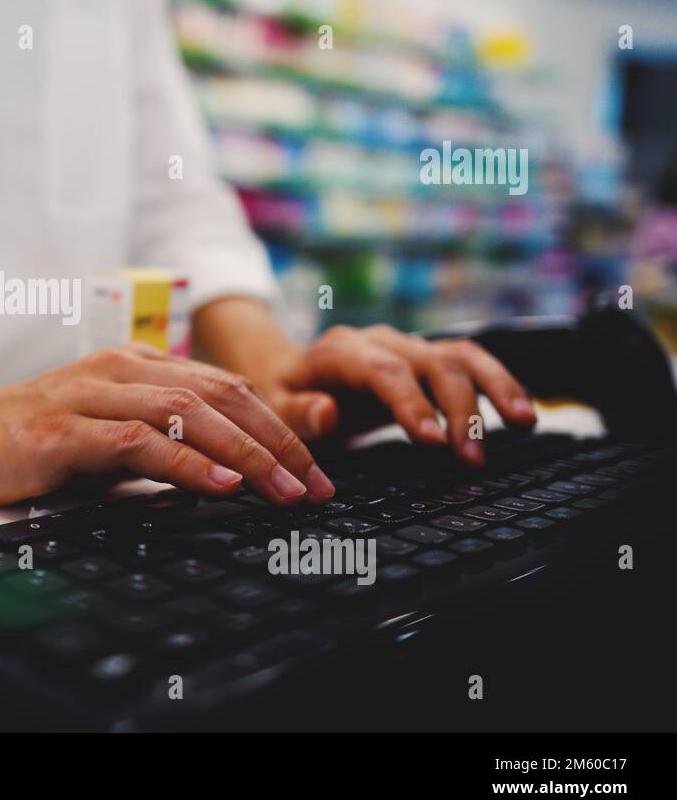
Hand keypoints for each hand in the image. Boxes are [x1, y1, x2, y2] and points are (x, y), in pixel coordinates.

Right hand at [0, 343, 335, 506]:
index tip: (315, 473)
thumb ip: (159, 445)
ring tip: (285, 491)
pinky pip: (135, 441)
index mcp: (135, 366)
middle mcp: (118, 370)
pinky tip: (219, 486)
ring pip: (186, 413)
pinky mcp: (58, 429)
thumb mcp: (106, 440)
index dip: (278, 428)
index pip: (225, 388)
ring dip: (245, 454)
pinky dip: (183, 462)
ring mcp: (87, 395)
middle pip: (219, 395)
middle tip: (316, 488)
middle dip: (277, 442)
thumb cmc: (30, 443)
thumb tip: (231, 478)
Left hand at [259, 324, 536, 465]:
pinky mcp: (427, 360)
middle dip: (458, 408)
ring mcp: (407, 348)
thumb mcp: (275, 411)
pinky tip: (521, 412)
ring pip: (461, 355)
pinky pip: (470, 363)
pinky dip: (499, 383)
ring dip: (495, 386)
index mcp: (340, 351)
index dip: (412, 403)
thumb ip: (300, 413)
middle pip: (431, 362)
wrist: (290, 375)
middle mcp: (380, 341)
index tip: (433, 441)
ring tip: (524, 422)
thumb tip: (328, 412)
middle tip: (472, 457)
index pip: (383, 371)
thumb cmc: (284, 399)